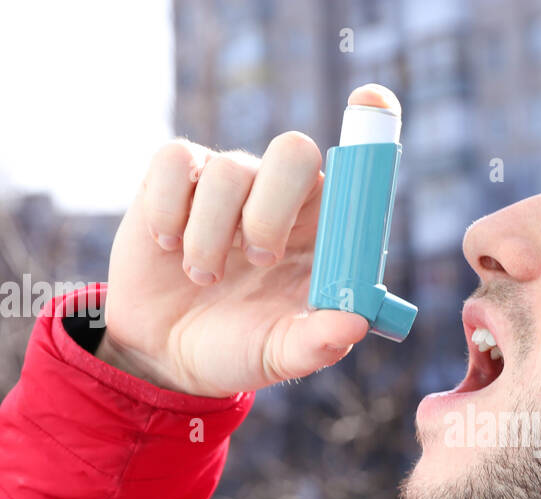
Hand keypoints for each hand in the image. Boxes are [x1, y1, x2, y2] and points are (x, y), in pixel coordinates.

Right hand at [97, 84, 402, 396]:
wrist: (165, 356)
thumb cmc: (237, 347)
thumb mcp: (281, 356)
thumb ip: (319, 343)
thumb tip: (354, 324)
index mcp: (323, 231)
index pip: (355, 169)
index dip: (372, 126)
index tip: (374, 100)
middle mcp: (281, 197)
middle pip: (295, 151)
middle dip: (274, 207)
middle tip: (258, 259)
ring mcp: (228, 184)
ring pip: (230, 171)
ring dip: (211, 236)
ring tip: (203, 278)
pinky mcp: (175, 180)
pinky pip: (175, 162)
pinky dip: (169, 208)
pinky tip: (168, 246)